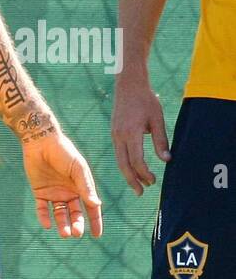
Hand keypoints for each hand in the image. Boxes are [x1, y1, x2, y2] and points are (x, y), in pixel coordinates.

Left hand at [23, 130, 102, 237]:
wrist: (41, 142)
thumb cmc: (64, 152)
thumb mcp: (78, 169)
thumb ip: (85, 186)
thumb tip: (96, 204)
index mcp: (82, 187)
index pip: (91, 207)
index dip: (95, 221)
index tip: (97, 235)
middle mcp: (69, 192)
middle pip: (75, 213)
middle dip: (77, 225)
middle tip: (76, 233)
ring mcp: (54, 193)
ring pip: (60, 214)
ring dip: (62, 224)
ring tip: (64, 234)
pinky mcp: (40, 192)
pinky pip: (42, 209)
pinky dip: (44, 217)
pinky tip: (47, 225)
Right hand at [111, 74, 169, 195]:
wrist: (128, 85)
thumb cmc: (146, 100)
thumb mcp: (157, 119)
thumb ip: (161, 141)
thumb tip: (166, 160)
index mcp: (131, 133)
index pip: (136, 160)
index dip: (145, 173)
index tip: (154, 180)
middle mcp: (119, 136)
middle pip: (124, 165)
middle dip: (132, 180)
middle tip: (141, 192)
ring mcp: (114, 135)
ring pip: (119, 161)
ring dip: (128, 174)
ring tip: (137, 185)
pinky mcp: (113, 134)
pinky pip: (118, 153)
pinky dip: (124, 164)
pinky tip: (131, 169)